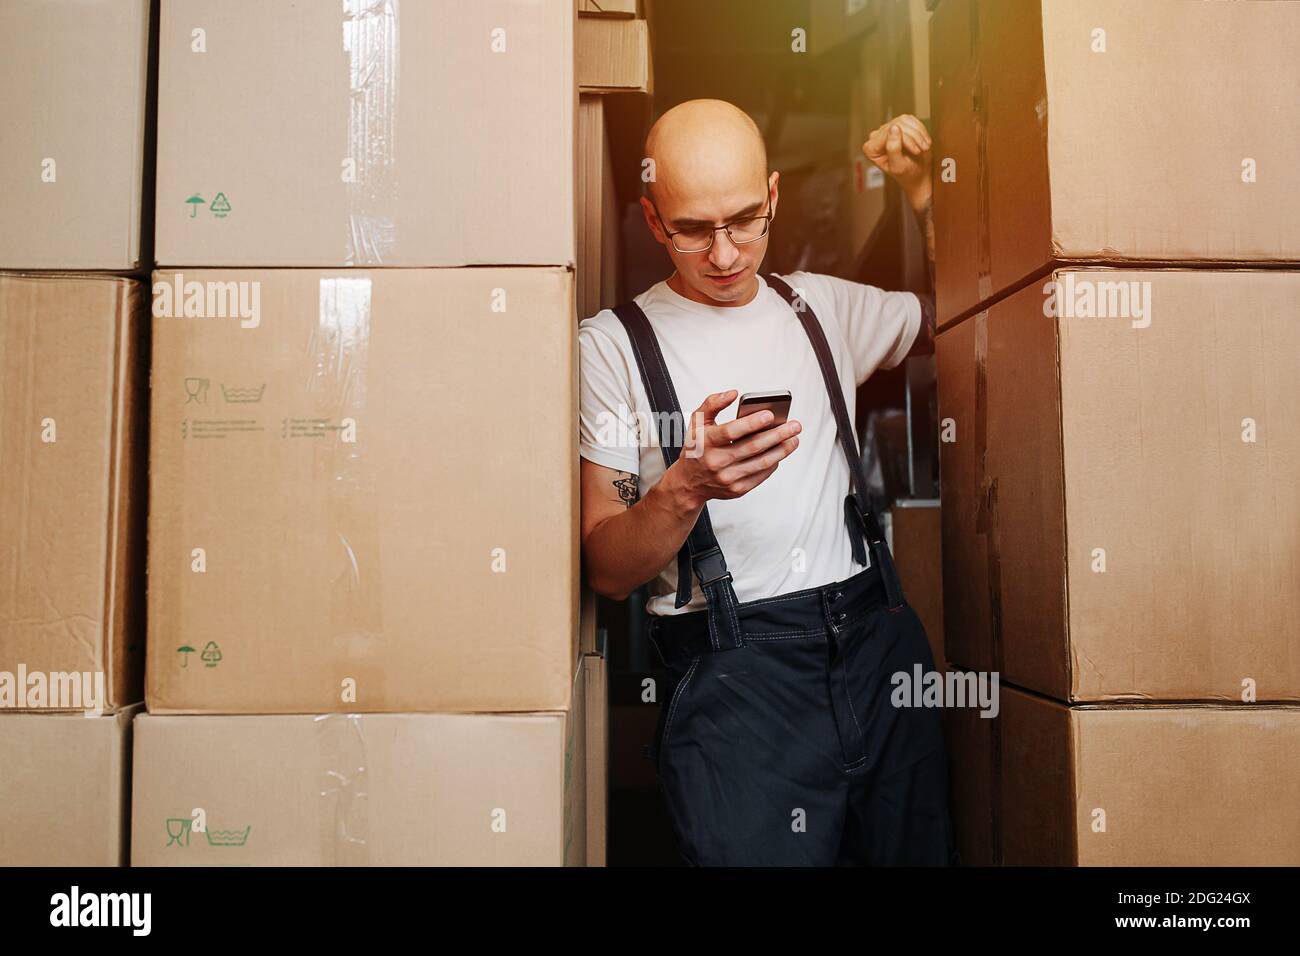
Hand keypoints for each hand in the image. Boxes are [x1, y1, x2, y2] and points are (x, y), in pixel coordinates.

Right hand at [664, 389, 801, 510]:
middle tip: (794, 425)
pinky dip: (774, 462)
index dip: (751, 423)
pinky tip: (781, 451)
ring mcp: (728, 478)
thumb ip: (712, 403)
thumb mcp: (696, 423)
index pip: (730, 432)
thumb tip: (733, 393)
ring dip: (782, 450)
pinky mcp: (737, 489)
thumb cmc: (696, 448)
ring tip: (794, 438)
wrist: (689, 483)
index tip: (770, 414)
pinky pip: (761, 475)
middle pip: (752, 447)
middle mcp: (716, 462)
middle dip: (777, 435)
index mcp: (705, 442)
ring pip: (761, 462)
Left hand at [863, 113, 931, 204]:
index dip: (905, 140)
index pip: (887, 134)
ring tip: (926, 146)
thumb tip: (893, 128)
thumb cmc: (906, 174)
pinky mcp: (898, 124)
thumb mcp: (899, 166)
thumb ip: (893, 148)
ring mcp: (887, 129)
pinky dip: (920, 129)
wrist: (917, 174)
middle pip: (896, 125)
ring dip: (918, 133)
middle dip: (914, 136)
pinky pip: (910, 119)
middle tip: (924, 148)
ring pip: (904, 120)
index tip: (917, 150)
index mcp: (870, 148)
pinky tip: (925, 140)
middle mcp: (875, 137)